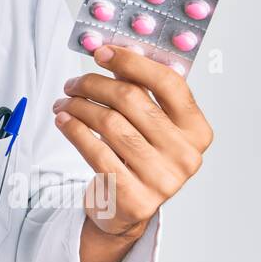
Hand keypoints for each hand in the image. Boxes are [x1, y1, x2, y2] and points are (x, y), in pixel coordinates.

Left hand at [53, 45, 212, 236]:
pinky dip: (73, 130)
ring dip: (78, 106)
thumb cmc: (138, 157)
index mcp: (197, 131)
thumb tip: (115, 51)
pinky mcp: (134, 198)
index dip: (132, 62)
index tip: (102, 52)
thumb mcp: (149, 125)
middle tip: (73, 82)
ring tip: (64, 102)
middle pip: (132, 100)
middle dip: (94, 84)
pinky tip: (63, 120)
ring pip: (109, 123)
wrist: (127, 209)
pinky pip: (95, 151)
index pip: (169, 84)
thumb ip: (141, 90)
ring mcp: (163, 179)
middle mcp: (186, 156)